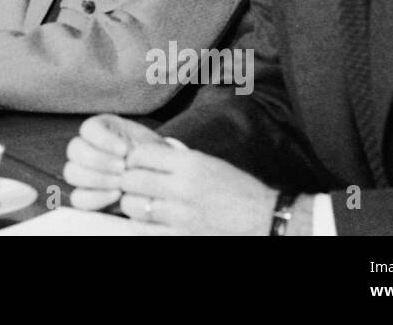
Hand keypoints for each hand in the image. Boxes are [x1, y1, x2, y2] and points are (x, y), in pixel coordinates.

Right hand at [64, 114, 167, 211]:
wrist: (160, 179)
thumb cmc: (154, 160)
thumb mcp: (152, 145)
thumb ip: (140, 146)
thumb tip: (129, 156)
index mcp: (101, 130)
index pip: (88, 129)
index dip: (103, 139)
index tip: (124, 150)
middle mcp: (88, 148)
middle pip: (74, 150)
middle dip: (98, 160)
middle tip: (122, 167)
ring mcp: (84, 172)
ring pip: (71, 172)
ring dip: (96, 178)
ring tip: (120, 183)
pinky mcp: (86, 195)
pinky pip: (78, 197)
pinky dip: (95, 197)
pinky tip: (116, 195)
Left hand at [106, 142, 279, 234]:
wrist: (264, 220)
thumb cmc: (236, 189)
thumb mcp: (208, 163)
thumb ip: (175, 159)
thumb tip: (142, 154)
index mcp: (190, 164)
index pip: (140, 155)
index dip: (133, 159)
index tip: (136, 164)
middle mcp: (183, 188)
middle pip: (131, 180)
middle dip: (129, 181)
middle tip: (135, 185)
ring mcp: (180, 216)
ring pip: (132, 206)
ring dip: (133, 204)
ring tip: (142, 203)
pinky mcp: (180, 237)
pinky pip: (142, 230)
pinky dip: (140, 224)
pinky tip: (148, 220)